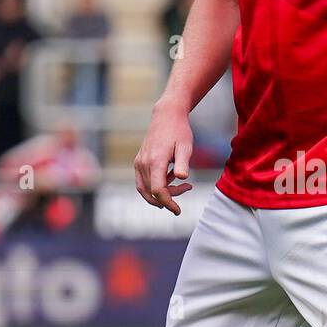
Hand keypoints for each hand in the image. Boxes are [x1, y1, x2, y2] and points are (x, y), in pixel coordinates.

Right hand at [134, 99, 192, 214]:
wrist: (166, 116)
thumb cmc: (179, 131)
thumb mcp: (185, 146)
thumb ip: (183, 163)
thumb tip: (182, 178)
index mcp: (155, 161)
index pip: (158, 190)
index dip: (168, 203)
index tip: (178, 211)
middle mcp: (143, 163)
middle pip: (152, 192)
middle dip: (169, 197)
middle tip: (187, 188)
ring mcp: (139, 163)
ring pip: (145, 189)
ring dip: (161, 193)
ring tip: (180, 183)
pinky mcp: (138, 161)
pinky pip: (143, 182)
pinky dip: (155, 186)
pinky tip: (170, 176)